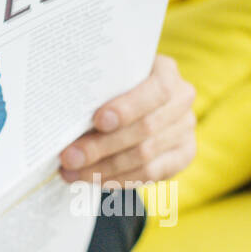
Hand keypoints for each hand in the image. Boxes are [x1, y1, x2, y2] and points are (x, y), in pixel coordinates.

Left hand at [58, 54, 195, 187]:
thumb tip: (65, 116)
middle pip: (146, 128)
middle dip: (102, 146)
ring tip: (72, 172)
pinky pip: (151, 175)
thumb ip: (98, 91)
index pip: (157, 90)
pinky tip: (92, 179)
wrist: (134, 102)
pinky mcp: (183, 155)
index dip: (128, 108)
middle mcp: (182, 99)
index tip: (98, 120)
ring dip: (104, 168)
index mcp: (166, 72)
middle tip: (69, 157)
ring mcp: (185, 129)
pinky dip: (118, 179)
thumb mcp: (109, 79)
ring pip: (145, 156)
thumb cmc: (113, 86)